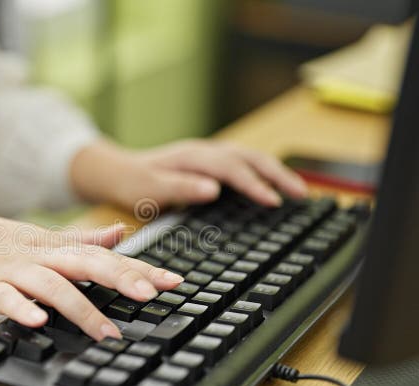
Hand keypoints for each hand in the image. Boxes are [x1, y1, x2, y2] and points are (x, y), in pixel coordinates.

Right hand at [0, 212, 183, 340]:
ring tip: (106, 331)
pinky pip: (5, 299)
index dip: (139, 269)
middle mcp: (41, 256)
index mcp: (57, 247)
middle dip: (119, 278)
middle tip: (149, 295)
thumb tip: (123, 233)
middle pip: (85, 264)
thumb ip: (84, 239)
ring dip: (80, 308)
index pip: (105, 256)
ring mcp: (13, 271)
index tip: (173, 282)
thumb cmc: (1, 242)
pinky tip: (36, 322)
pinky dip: (21, 308)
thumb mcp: (45, 238)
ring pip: (51, 285)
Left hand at [71, 139, 307, 210]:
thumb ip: (179, 189)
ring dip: (275, 172)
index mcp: (192, 157)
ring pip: (250, 158)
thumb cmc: (133, 184)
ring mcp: (209, 155)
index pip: (231, 168)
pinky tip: (274, 186)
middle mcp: (204, 151)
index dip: (254, 183)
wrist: (118, 172)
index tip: (273, 201)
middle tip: (301, 195)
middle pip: (249, 157)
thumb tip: (212, 189)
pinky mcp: (210, 163)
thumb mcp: (149, 190)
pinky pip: (243, 163)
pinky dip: (263, 172)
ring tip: (298, 191)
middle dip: (277, 174)